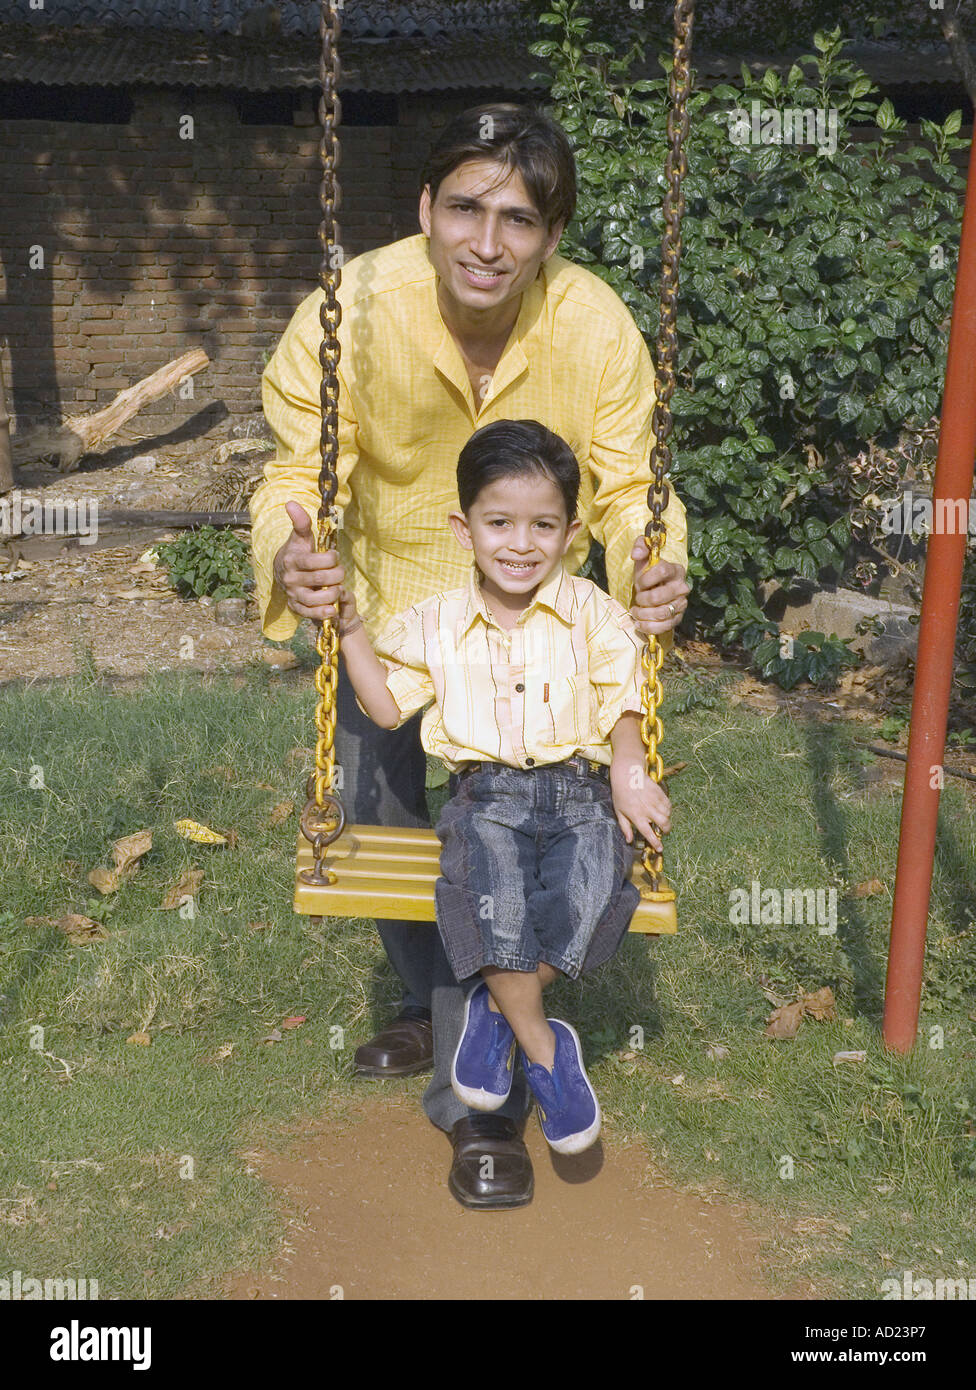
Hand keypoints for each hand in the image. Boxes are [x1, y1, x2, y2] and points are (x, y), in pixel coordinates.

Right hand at [273, 500, 344, 621]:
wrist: (284, 573)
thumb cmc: (299, 552)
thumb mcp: (300, 537)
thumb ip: (300, 522)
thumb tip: (291, 502)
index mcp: (292, 560)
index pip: (315, 561)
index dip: (331, 558)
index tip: (334, 556)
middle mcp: (291, 578)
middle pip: (321, 578)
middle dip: (337, 575)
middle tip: (340, 572)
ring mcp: (293, 594)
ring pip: (317, 598)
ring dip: (333, 593)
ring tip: (338, 588)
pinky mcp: (296, 607)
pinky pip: (310, 613)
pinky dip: (323, 612)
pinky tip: (333, 608)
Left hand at [609, 759, 671, 850]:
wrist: (627, 775)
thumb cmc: (621, 794)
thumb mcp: (619, 812)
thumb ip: (625, 827)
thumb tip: (629, 840)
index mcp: (636, 816)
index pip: (648, 833)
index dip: (655, 843)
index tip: (660, 848)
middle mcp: (647, 809)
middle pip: (663, 823)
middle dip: (667, 830)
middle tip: (664, 831)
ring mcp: (654, 800)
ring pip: (667, 814)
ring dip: (667, 819)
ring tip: (663, 820)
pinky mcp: (659, 792)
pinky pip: (668, 804)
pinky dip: (668, 809)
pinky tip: (663, 810)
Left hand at [630, 536, 689, 635]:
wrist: (652, 590)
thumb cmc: (647, 572)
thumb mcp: (643, 556)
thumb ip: (640, 546)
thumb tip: (637, 554)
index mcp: (676, 570)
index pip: (662, 571)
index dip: (646, 579)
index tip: (638, 583)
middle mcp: (682, 587)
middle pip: (659, 596)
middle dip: (642, 599)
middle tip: (637, 598)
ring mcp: (681, 604)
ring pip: (661, 613)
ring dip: (643, 614)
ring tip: (635, 611)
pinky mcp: (677, 618)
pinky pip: (664, 626)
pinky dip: (648, 627)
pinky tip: (639, 623)